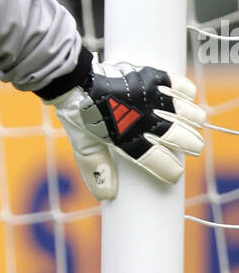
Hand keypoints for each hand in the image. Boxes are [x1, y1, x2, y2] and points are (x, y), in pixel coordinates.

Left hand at [51, 60, 205, 199]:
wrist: (75, 81)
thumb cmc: (80, 115)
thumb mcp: (84, 146)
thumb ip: (97, 169)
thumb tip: (107, 195)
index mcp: (124, 137)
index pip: (154, 159)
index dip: (169, 169)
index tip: (175, 175)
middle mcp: (140, 118)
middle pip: (176, 135)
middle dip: (190, 144)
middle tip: (195, 147)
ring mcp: (146, 96)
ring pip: (182, 109)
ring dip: (193, 118)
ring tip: (196, 123)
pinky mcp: (148, 76)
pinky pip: (175, 84)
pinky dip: (186, 91)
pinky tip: (188, 97)